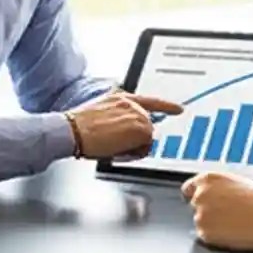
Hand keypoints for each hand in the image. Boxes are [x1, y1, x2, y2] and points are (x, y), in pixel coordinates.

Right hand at [68, 92, 182, 158]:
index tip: (179, 109)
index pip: (150, 101)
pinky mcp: (141, 128)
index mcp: (122, 98)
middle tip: (115, 146)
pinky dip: (134, 154)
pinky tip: (117, 150)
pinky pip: (145, 147)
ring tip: (112, 147)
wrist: (73, 130)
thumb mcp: (102, 115)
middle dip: (136, 141)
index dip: (167, 105)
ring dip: (134, 148)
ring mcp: (138, 115)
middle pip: (147, 128)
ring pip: (147, 139)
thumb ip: (119, 119)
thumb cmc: (80, 127)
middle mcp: (132, 104)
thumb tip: (126, 134)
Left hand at [182, 172, 252, 251]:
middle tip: (228, 214)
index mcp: (208, 179)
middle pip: (195, 205)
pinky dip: (216, 236)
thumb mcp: (237, 182)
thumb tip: (208, 190)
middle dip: (207, 209)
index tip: (201, 202)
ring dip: (212, 223)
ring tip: (235, 223)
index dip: (195, 195)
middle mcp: (200, 195)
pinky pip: (206, 235)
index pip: (189, 188)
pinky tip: (233, 232)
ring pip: (201, 221)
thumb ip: (218, 185)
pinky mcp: (204, 234)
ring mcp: (200, 215)